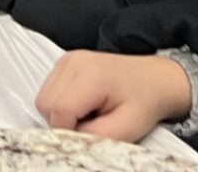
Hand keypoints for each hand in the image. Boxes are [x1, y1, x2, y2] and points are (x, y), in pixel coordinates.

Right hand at [36, 52, 195, 140]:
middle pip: (46, 104)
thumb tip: (68, 139)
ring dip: (61, 114)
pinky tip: (83, 104)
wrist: (154, 79)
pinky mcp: (65, 62)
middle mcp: (74, 61)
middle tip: (90, 125)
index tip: (87, 136)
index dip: (68, 131)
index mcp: (91, 75)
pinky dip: (61, 104)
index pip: (59, 110)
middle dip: (63, 123)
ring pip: (43, 98)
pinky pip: (49, 91)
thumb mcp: (126, 129)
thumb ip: (93, 137)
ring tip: (88, 114)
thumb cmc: (144, 102)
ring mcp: (67, 59)